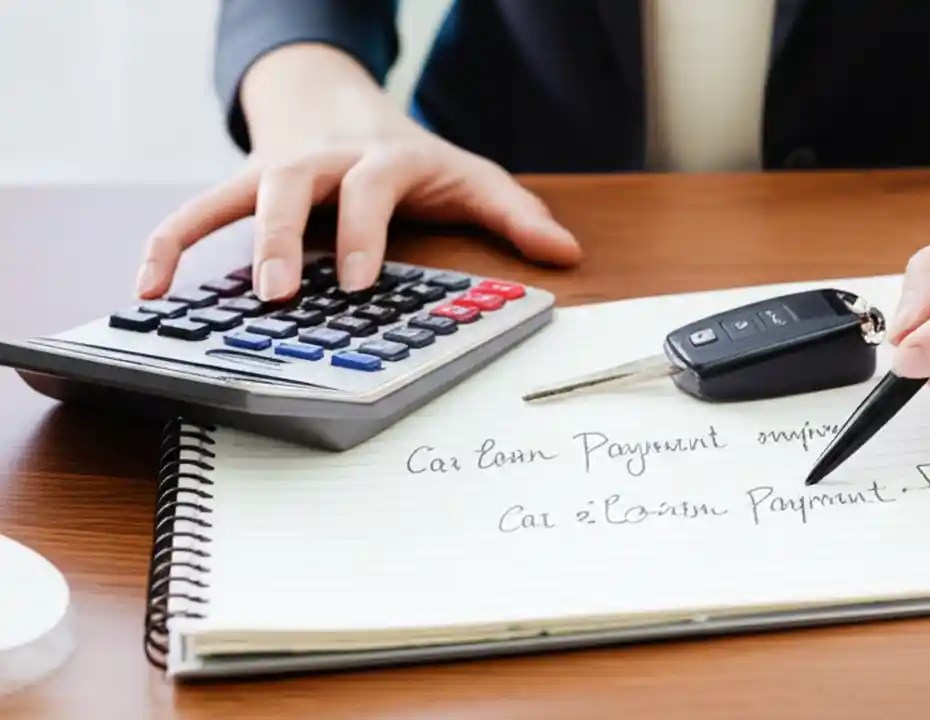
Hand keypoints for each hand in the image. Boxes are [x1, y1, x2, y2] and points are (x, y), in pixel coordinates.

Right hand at [135, 45, 579, 301]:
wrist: (347, 109)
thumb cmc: (413, 158)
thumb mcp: (470, 177)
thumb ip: (516, 215)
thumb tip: (567, 254)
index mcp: (382, 161)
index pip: (372, 189)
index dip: (363, 232)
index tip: (358, 281)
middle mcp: (324, 163)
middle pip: (294, 186)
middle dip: (281, 237)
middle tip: (278, 293)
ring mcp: (278, 172)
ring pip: (239, 196)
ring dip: (216, 242)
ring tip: (189, 294)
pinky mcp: (244, 188)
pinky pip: (196, 210)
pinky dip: (168, 243)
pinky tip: (149, 286)